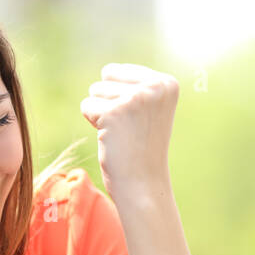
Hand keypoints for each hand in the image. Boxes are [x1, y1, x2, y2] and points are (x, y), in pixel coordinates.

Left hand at [79, 63, 178, 203]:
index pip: (118, 72)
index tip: (138, 121)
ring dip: (102, 114)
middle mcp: (155, 87)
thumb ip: (135, 85)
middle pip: (106, 78)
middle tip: (129, 128)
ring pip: (95, 91)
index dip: (120, 97)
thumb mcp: (148, 109)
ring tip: (122, 133)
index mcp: (167, 83)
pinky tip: (112, 138)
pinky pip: (87, 106)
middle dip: (109, 103)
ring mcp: (135, 99)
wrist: (144, 184)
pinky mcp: (114, 113)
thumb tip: (107, 70)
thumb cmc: (142, 148)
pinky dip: (94, 123)